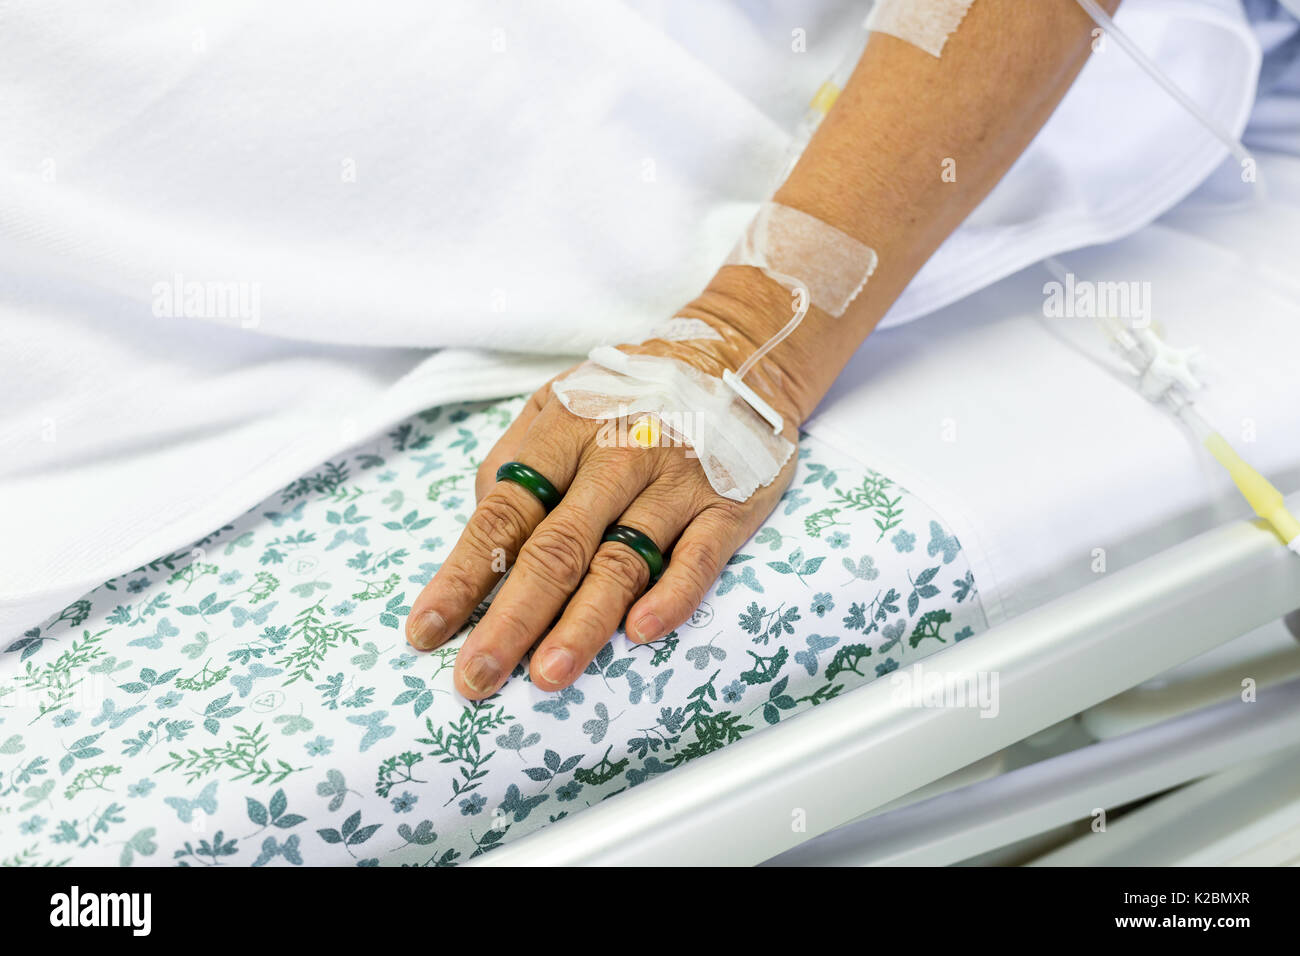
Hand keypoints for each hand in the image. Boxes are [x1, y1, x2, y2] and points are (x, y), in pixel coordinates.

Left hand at [404, 282, 807, 698]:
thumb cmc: (633, 394)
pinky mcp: (727, 506)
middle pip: (555, 550)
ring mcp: (675, 483)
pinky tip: (640, 633)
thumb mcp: (560, 402)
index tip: (427, 631)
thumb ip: (517, 461)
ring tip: (547, 675)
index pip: (502, 516)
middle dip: (511, 620)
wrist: (737, 356)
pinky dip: (671, 597)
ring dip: (583, 623)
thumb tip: (484, 530)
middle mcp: (616, 459)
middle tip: (476, 679)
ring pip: (622, 562)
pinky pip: (698, 559)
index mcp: (564, 434)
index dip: (462, 578)